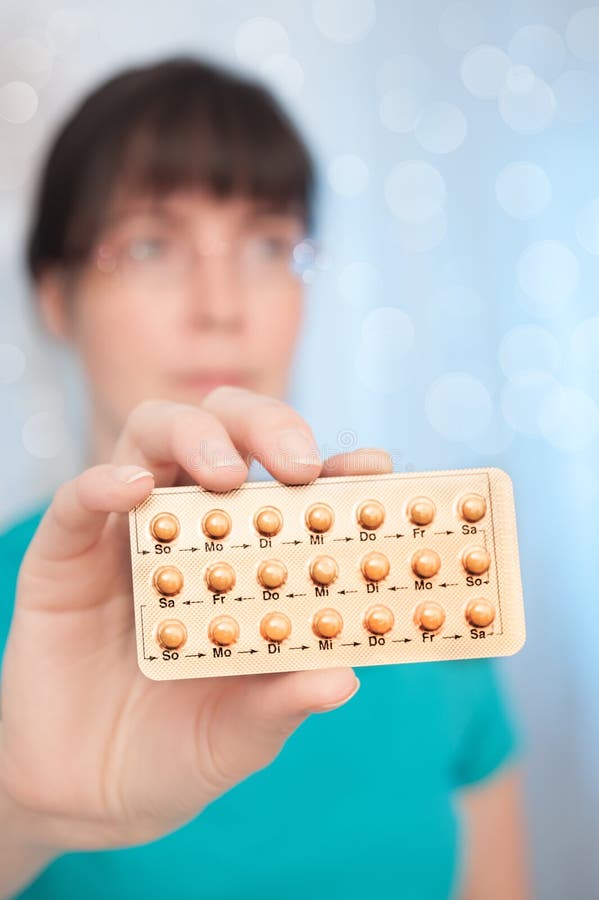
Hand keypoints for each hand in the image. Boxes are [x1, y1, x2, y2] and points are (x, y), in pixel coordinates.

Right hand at [0, 387, 391, 853]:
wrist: (88, 796)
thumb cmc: (178, 752)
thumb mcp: (242, 734)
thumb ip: (283, 703)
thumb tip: (343, 678)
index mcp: (250, 560)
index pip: (296, 488)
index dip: (337, 468)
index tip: (372, 467)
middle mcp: (194, 531)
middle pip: (227, 431)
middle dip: (266, 426)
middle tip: (296, 465)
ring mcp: (130, 534)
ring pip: (155, 436)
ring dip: (195, 436)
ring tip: (223, 473)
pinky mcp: (66, 554)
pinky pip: (79, 499)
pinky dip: (104, 481)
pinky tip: (133, 489)